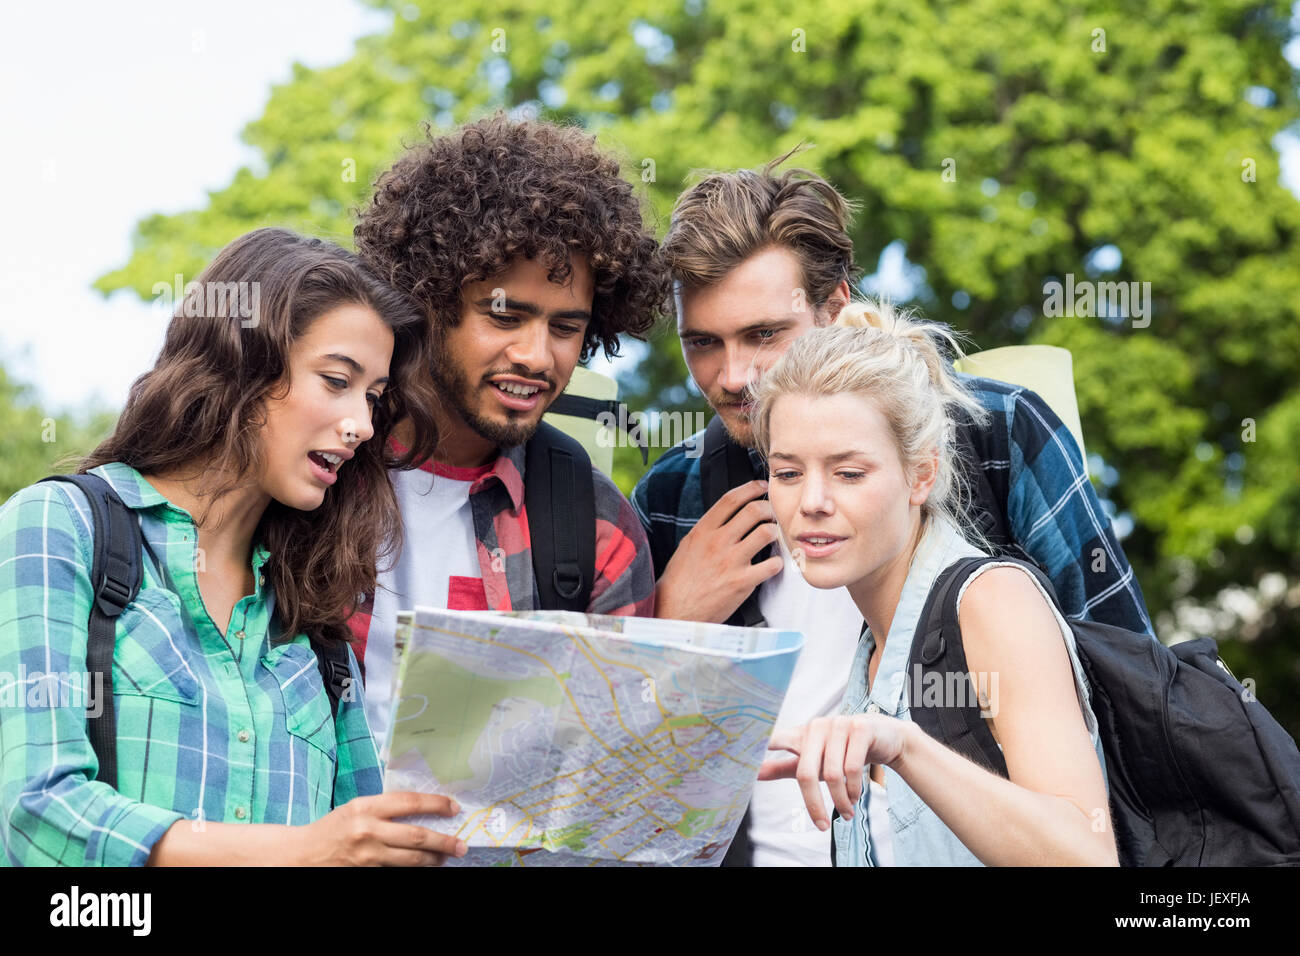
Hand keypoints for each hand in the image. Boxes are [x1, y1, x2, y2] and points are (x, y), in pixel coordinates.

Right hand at [296, 791, 467, 865]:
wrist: (302, 855)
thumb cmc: (333, 827)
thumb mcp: (357, 807)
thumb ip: (385, 807)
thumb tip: (424, 808)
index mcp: (366, 806)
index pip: (410, 802)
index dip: (436, 803)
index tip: (453, 807)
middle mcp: (367, 830)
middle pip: (416, 836)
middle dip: (444, 841)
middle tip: (461, 845)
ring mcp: (367, 856)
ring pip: (411, 860)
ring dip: (434, 860)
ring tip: (447, 858)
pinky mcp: (366, 873)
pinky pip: (397, 872)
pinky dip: (414, 870)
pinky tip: (425, 867)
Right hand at [654, 480, 783, 623]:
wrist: (675, 611)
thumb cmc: (679, 581)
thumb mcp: (687, 547)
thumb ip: (707, 531)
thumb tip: (725, 518)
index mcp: (703, 531)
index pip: (730, 499)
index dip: (750, 488)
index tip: (761, 486)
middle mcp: (718, 542)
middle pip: (753, 511)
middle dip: (768, 508)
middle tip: (771, 513)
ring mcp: (731, 562)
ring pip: (766, 533)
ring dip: (774, 533)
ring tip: (773, 537)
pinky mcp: (742, 582)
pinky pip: (772, 565)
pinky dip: (777, 563)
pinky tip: (772, 565)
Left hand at [758, 715, 912, 830]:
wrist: (884, 736)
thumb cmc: (840, 750)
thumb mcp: (811, 760)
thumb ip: (782, 767)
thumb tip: (753, 773)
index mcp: (800, 734)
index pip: (775, 738)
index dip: (759, 747)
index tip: (743, 760)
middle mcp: (816, 726)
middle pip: (805, 772)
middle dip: (814, 803)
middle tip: (821, 826)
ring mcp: (838, 725)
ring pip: (832, 774)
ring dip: (840, 800)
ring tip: (847, 811)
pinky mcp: (860, 729)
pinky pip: (853, 768)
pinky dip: (854, 789)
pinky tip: (855, 798)